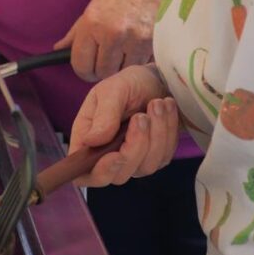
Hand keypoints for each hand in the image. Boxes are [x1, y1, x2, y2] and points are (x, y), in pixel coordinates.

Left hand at [54, 0, 164, 81]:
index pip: (81, 64)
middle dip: (103, 69)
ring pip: (123, 71)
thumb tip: (59, 49)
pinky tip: (137, 47)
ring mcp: (134, 40)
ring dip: (122, 66)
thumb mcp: (92, 7)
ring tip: (124, 51)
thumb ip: (76, 33)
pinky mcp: (153, 43)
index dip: (83, 70)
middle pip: (103, 72)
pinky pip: (141, 64)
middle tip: (106, 60)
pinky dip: (138, 60)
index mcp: (92, 24)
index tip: (88, 68)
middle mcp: (112, 34)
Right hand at [68, 64, 177, 186]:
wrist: (157, 79)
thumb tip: (92, 141)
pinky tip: (167, 108)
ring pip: (145, 166)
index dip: (100, 172)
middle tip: (142, 116)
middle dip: (136, 146)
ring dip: (156, 134)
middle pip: (119, 175)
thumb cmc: (129, 83)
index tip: (117, 155)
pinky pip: (164, 156)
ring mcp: (134, 160)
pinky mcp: (156, 157)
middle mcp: (108, 156)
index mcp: (88, 141)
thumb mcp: (113, 90)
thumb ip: (104, 115)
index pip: (85, 174)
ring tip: (158, 103)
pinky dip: (168, 131)